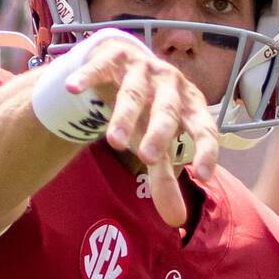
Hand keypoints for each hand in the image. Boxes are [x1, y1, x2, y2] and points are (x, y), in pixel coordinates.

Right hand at [65, 35, 218, 228]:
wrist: (127, 63)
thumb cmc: (148, 110)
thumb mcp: (158, 143)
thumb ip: (164, 179)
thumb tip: (176, 222)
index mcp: (189, 105)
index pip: (204, 127)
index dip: (205, 149)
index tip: (201, 175)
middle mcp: (170, 83)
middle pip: (167, 109)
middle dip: (159, 132)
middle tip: (147, 158)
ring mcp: (142, 67)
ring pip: (134, 93)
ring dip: (124, 116)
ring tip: (114, 143)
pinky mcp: (113, 56)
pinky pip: (100, 68)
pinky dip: (86, 78)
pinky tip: (72, 88)